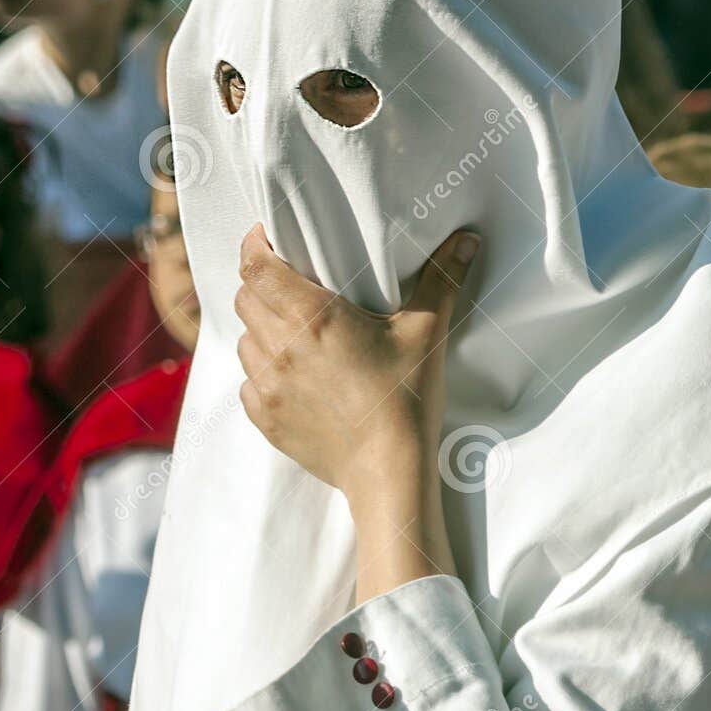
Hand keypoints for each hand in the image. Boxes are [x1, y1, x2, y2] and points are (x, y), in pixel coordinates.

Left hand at [234, 224, 479, 512]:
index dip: (253, 246)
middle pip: (246, 299)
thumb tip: (466, 239)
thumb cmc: (406, 399)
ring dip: (260, 329)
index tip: (265, 239)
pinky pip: (247, 382)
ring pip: (244, 340)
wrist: (388, 472)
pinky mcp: (266, 418)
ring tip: (290, 332)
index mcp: (313, 316)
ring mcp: (268, 386)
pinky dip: (261, 372)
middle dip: (260, 285)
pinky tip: (290, 375)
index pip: (256, 267)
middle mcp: (280, 347)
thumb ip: (441, 280)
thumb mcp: (426, 334)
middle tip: (286, 285)